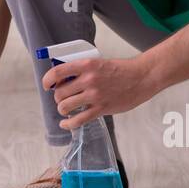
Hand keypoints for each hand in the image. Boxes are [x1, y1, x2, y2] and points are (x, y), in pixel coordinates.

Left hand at [43, 54, 164, 131]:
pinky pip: (78, 120)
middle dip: (57, 97)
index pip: (57, 72)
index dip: (47, 80)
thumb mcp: (98, 63)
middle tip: (62, 98)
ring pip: (65, 106)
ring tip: (66, 108)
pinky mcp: (101, 108)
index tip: (46, 85)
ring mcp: (94, 95)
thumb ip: (83, 70)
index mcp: (86, 65)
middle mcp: (88, 80)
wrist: (141, 77)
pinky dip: (68, 124)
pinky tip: (65, 124)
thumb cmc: (120, 70)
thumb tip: (64, 80)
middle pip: (59, 93)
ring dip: (62, 109)